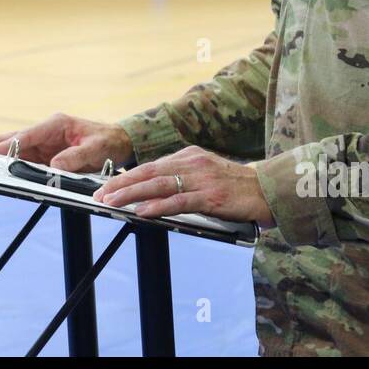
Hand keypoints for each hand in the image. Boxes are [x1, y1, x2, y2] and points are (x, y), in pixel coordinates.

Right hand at [0, 112, 133, 172]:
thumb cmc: (108, 142)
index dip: (8, 145)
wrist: (118, 143)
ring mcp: (42, 143)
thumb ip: (75, 157)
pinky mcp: (43, 154)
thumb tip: (54, 167)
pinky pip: (21, 158)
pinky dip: (5, 162)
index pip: (27, 135)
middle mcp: (45, 132)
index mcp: (56, 124)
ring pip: (12, 148)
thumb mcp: (95, 149)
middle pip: (12, 139)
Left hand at [93, 145, 273, 224]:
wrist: (269, 191)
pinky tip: (141, 212)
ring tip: (112, 202)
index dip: (126, 177)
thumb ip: (182, 177)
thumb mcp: (205, 174)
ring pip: (158, 185)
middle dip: (121, 184)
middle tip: (100, 194)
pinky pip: (179, 201)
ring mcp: (202, 179)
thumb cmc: (236, 188)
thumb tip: (152, 191)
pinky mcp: (211, 196)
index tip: (106, 186)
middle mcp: (193, 163)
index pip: (150, 166)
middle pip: (149, 173)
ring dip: (131, 195)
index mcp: (189, 156)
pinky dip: (157, 207)